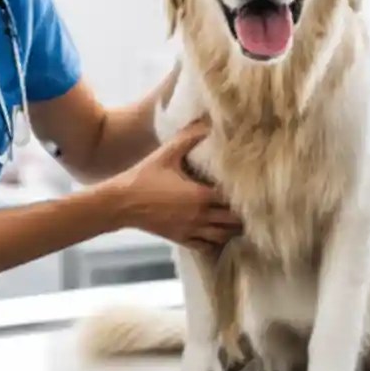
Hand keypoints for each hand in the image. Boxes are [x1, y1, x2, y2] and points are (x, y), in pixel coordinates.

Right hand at [108, 119, 241, 254]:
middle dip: (242, 213)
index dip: (244, 194)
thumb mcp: (166, 155)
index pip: (232, 199)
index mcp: (199, 195)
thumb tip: (206, 123)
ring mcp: (190, 230)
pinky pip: (205, 246)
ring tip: (236, 219)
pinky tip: (216, 234)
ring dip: (231, 229)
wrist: (120, 203)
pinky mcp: (180, 238)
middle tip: (249, 204)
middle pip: (232, 221)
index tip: (249, 186)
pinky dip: (215, 242)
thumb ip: (188, 138)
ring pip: (222, 236)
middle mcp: (199, 216)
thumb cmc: (143, 177)